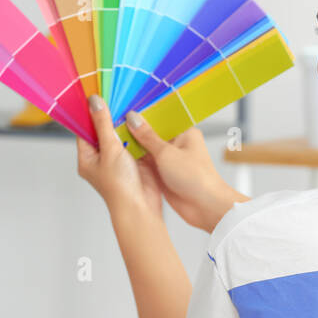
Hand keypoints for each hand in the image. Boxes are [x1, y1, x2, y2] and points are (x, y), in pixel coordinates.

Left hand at [76, 95, 165, 219]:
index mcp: (87, 157)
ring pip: (121, 135)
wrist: (141, 208)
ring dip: (126, 124)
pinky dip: (138, 132)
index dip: (90, 112)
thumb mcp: (109, 150)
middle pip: (103, 130)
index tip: (96, 94)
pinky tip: (143, 120)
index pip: (84, 129)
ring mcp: (119, 159)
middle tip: (116, 94)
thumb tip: (95, 102)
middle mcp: (102, 158)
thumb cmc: (119, 186)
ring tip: (131, 103)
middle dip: (110, 116)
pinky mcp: (136, 161)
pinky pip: (135, 142)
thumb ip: (103, 125)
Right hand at [123, 111, 246, 231]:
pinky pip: (147, 163)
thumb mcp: (167, 153)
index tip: (123, 111)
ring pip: (148, 149)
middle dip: (135, 131)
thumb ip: (147, 136)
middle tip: (113, 125)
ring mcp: (170, 159)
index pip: (160, 117)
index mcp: (184, 132)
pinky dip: (137, 160)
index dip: (142, 115)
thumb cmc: (196, 178)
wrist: (204, 206)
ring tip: (114, 138)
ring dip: (135, 146)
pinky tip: (122, 155)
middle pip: (152, 133)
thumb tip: (133, 119)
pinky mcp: (164, 173)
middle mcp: (178, 144)